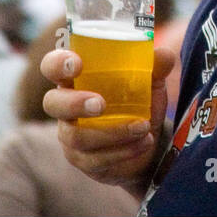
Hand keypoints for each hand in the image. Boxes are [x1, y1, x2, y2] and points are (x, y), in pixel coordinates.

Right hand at [41, 45, 178, 196]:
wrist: (147, 142)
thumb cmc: (139, 102)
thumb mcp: (151, 83)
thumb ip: (156, 67)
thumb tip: (164, 56)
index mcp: (77, 78)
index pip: (53, 66)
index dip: (58, 63)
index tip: (78, 64)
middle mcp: (66, 105)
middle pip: (52, 103)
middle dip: (74, 103)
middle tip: (101, 104)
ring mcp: (71, 135)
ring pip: (76, 137)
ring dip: (113, 132)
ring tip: (143, 126)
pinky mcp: (82, 161)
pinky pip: (95, 159)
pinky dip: (124, 150)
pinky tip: (145, 142)